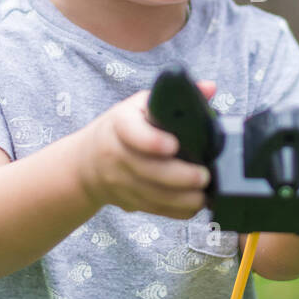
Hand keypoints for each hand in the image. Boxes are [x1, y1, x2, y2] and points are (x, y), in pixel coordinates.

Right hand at [76, 80, 217, 219]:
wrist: (88, 162)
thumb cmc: (122, 128)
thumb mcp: (140, 105)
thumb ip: (174, 98)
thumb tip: (210, 88)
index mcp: (120, 123)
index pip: (131, 131)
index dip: (152, 140)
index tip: (174, 145)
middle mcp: (116, 153)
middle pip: (147, 169)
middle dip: (179, 176)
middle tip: (203, 175)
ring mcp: (120, 181)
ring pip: (153, 195)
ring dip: (182, 198)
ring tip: (204, 193)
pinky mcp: (129, 201)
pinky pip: (155, 210)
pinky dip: (177, 210)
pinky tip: (195, 204)